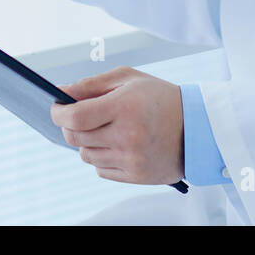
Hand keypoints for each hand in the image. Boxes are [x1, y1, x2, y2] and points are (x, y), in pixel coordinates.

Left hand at [50, 66, 184, 184]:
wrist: (197, 128)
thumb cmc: (160, 98)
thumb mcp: (128, 79)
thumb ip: (91, 84)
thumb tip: (61, 92)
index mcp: (124, 107)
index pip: (75, 117)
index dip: (58, 113)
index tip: (56, 108)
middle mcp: (127, 136)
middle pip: (75, 137)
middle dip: (70, 126)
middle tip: (79, 117)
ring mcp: (132, 159)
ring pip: (86, 155)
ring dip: (88, 142)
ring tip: (107, 130)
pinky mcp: (136, 176)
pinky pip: (101, 170)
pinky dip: (103, 158)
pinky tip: (118, 145)